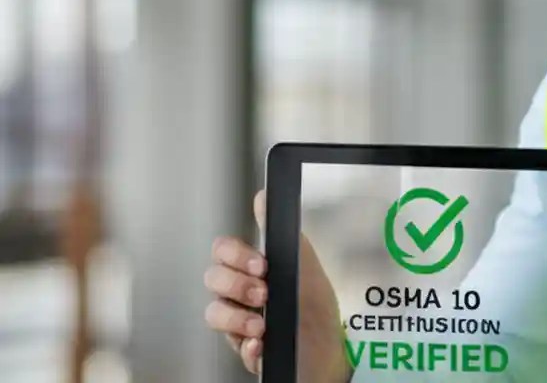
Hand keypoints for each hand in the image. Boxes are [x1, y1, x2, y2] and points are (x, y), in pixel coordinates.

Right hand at [203, 191, 349, 381]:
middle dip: (236, 284)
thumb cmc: (315, 305)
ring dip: (236, 317)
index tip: (261, 265)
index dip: (236, 255)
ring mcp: (238, 324)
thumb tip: (262, 197)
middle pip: (212, 279)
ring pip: (213, 313)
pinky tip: (262, 344)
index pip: (223, 253)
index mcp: (251, 271)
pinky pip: (233, 348)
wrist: (332, 347)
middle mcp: (239, 296)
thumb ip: (280, 232)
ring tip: (261, 325)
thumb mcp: (304, 262)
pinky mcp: (245, 352)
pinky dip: (247, 346)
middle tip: (263, 293)